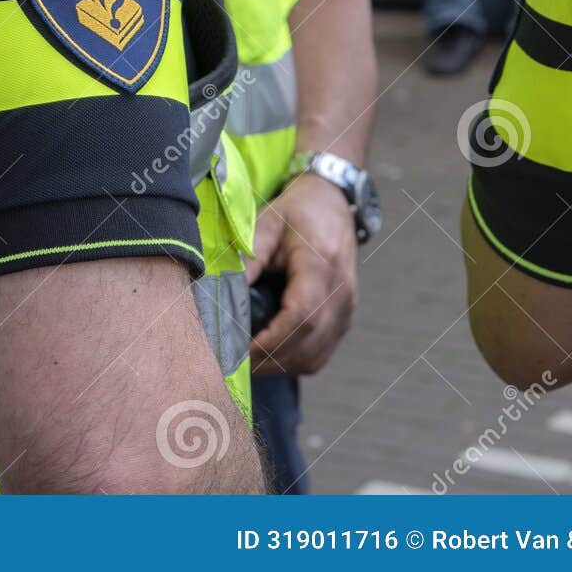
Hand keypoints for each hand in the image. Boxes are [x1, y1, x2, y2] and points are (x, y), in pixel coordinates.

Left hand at [246, 173, 357, 375]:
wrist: (332, 206)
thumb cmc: (296, 214)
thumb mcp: (265, 225)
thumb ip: (247, 260)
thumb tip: (224, 296)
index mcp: (322, 265)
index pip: (301, 317)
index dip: (270, 341)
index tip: (239, 351)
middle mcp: (342, 293)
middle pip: (308, 345)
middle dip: (268, 360)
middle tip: (232, 363)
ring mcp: (347, 309)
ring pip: (315, 357)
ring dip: (280, 366)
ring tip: (246, 361)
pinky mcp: (344, 319)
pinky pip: (320, 354)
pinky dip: (293, 361)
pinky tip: (268, 354)